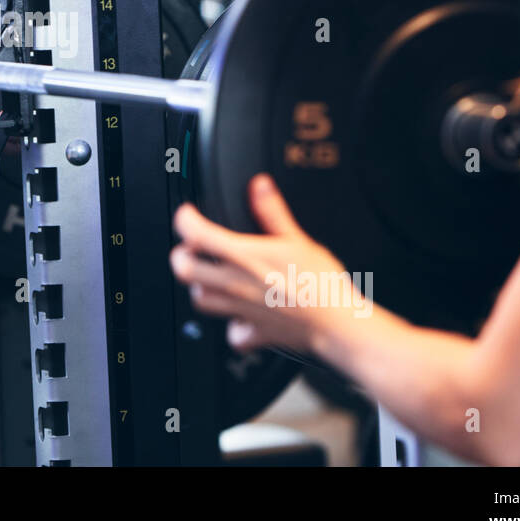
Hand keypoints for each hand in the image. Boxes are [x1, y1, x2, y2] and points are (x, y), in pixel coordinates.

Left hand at [170, 174, 359, 353]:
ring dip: (200, 287)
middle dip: (182, 256)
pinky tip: (242, 315)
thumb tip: (260, 187)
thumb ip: (272, 212)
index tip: (188, 214)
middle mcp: (234, 284)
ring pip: (200, 301)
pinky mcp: (253, 334)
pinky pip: (232, 334)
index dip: (185, 219)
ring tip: (213, 277)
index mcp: (243, 256)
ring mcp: (240, 311)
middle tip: (193, 249)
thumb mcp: (297, 239)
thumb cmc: (321, 283)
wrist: (337, 323)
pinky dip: (233, 326)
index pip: (194, 233)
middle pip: (184, 270)